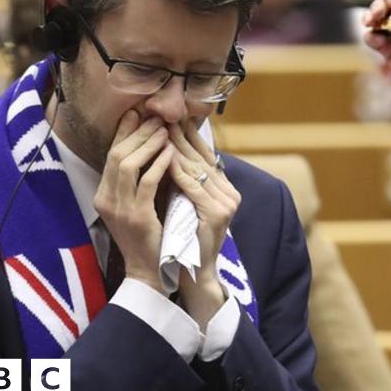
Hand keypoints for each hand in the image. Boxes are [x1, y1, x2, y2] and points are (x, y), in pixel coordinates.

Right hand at [94, 110, 176, 293]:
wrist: (150, 270)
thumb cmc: (150, 234)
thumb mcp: (138, 202)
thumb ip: (140, 179)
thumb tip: (152, 146)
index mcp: (104, 194)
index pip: (111, 155)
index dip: (124, 133)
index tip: (139, 114)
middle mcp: (106, 199)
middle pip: (117, 155)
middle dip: (137, 133)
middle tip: (155, 118)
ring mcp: (118, 208)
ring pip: (127, 164)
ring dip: (147, 144)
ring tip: (164, 131)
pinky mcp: (136, 216)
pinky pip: (146, 182)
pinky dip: (158, 164)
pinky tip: (171, 153)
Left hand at [168, 121, 238, 324]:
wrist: (193, 275)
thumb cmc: (184, 240)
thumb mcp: (185, 204)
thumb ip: (184, 182)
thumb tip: (170, 152)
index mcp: (225, 191)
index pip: (207, 156)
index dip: (190, 136)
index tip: (173, 116)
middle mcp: (230, 195)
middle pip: (203, 157)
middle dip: (181, 136)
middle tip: (164, 115)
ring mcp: (225, 205)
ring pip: (198, 168)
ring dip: (177, 148)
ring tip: (160, 130)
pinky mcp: (216, 215)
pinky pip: (193, 187)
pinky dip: (178, 171)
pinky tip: (165, 159)